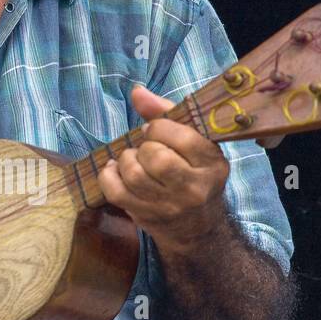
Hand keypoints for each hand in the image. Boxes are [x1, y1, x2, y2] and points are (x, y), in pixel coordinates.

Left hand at [97, 85, 229, 253]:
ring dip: (126, 160)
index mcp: (212, 164)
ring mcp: (168, 206)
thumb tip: (137, 92)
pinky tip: (116, 170)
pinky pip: (115, 191)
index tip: (155, 131)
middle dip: (144, 146)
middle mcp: (194, 188)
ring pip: (134, 174)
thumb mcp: (194, 143)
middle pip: (156, 157)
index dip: (159, 128)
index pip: (181, 136)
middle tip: (146, 149)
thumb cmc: (193, 174)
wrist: (195, 228)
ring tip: (133, 159)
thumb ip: (166, 114)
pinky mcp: (145, 216)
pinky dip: (108, 175)